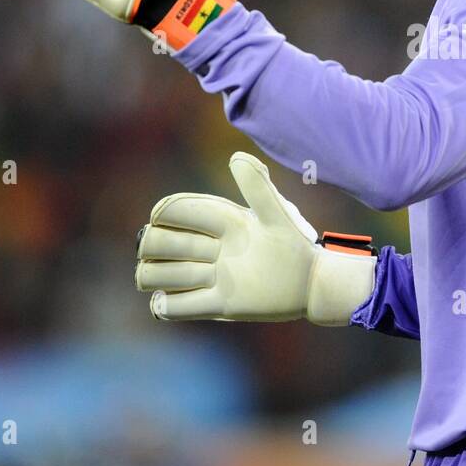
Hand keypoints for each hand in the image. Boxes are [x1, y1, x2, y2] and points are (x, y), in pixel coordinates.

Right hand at [134, 152, 377, 325]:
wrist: (312, 284)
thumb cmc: (296, 244)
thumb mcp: (279, 215)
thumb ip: (258, 187)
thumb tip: (235, 157)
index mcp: (218, 220)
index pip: (171, 210)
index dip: (166, 213)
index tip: (178, 219)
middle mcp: (207, 247)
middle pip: (154, 242)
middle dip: (159, 246)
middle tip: (198, 255)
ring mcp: (208, 277)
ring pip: (154, 275)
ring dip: (162, 278)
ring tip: (195, 280)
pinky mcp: (215, 306)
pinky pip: (173, 308)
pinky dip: (164, 307)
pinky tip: (170, 302)